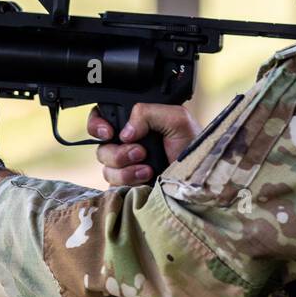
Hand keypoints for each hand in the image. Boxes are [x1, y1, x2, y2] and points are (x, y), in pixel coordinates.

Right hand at [86, 103, 200, 186]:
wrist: (198, 177)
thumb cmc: (192, 144)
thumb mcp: (176, 118)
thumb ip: (147, 112)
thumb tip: (124, 133)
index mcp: (135, 122)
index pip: (103, 117)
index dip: (97, 124)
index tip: (107, 132)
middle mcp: (127, 142)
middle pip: (101, 145)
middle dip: (117, 151)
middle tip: (140, 152)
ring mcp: (125, 164)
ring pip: (105, 165)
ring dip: (125, 166)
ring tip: (147, 167)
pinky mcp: (126, 183)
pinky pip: (113, 182)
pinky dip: (128, 179)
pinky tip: (146, 177)